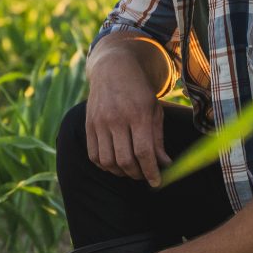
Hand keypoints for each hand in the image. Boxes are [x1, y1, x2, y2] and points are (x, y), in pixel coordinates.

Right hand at [86, 52, 172, 186]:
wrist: (113, 69)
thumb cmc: (139, 91)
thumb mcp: (155, 110)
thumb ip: (158, 138)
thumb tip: (164, 164)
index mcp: (138, 114)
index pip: (144, 152)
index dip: (151, 172)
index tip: (157, 182)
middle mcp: (117, 118)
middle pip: (125, 160)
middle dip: (137, 174)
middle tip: (144, 175)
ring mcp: (100, 122)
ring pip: (108, 161)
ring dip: (121, 173)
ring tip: (130, 170)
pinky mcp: (89, 124)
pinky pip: (94, 155)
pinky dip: (105, 166)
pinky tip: (115, 162)